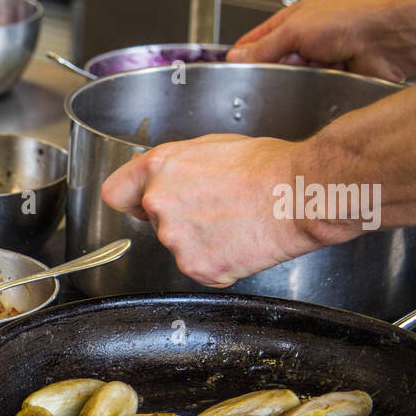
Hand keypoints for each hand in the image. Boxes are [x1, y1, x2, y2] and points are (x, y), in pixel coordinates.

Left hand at [100, 135, 346, 286]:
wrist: (300, 193)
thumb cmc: (266, 166)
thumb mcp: (208, 148)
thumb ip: (172, 167)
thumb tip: (152, 178)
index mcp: (158, 170)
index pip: (115, 194)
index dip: (131, 199)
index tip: (140, 204)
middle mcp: (159, 205)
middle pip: (153, 222)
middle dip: (179, 218)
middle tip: (216, 207)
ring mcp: (177, 241)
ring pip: (178, 246)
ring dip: (200, 240)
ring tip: (234, 221)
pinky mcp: (198, 268)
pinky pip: (201, 267)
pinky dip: (219, 260)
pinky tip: (240, 241)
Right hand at [227, 0, 409, 81]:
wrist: (390, 40)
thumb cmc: (352, 20)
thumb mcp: (295, 29)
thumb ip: (263, 47)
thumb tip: (236, 57)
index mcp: (296, 19)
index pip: (259, 38)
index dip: (244, 53)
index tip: (230, 69)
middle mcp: (310, 39)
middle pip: (275, 62)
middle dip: (272, 70)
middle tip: (269, 76)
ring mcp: (322, 61)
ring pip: (293, 80)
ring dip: (295, 82)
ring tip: (300, 79)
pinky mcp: (335, 80)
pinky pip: (313, 93)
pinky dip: (311, 94)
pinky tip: (314, 91)